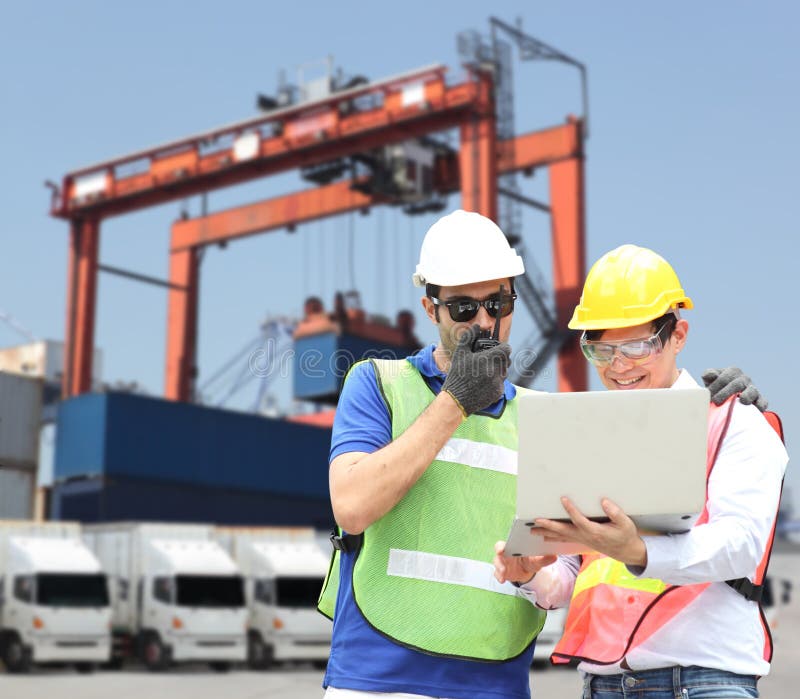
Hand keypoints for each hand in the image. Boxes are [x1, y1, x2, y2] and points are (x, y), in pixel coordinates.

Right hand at [442, 324, 510, 415]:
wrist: (456, 399)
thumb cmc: (457, 375)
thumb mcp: (461, 353)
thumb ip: (469, 337)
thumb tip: (476, 326)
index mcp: (490, 359)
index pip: (506, 349)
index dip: (502, 347)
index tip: (496, 349)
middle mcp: (497, 370)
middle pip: (507, 360)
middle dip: (500, 359)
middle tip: (489, 360)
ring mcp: (499, 383)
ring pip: (504, 372)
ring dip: (498, 370)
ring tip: (484, 372)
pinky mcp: (498, 393)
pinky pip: (501, 383)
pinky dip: (495, 382)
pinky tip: (483, 383)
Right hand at [493, 541, 556, 584]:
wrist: (527, 571)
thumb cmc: (530, 560)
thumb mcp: (537, 560)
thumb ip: (544, 558)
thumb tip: (554, 556)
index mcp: (513, 546)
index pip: (505, 543)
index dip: (502, 545)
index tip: (502, 548)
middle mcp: (506, 553)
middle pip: (498, 551)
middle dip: (499, 553)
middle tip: (501, 554)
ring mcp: (502, 563)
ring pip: (497, 563)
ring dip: (499, 567)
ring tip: (504, 572)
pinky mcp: (502, 573)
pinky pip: (497, 574)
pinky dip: (499, 577)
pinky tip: (502, 580)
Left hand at [533, 497, 647, 567]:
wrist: (627, 551)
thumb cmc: (626, 535)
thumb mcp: (626, 524)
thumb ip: (616, 513)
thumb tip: (604, 502)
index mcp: (595, 532)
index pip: (580, 520)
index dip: (571, 510)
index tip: (563, 499)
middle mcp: (586, 537)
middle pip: (564, 531)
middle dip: (549, 526)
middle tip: (536, 521)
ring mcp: (582, 540)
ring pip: (562, 536)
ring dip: (547, 533)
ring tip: (533, 530)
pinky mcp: (582, 541)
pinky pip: (564, 539)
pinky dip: (554, 537)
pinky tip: (545, 536)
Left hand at [702, 367, 767, 411]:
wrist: (726, 401)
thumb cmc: (716, 389)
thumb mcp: (710, 381)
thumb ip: (709, 375)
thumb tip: (711, 375)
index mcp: (733, 371)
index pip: (724, 378)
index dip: (715, 387)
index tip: (709, 395)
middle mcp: (745, 378)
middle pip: (737, 384)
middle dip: (725, 393)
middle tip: (716, 401)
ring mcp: (753, 389)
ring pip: (752, 391)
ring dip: (746, 396)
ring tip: (742, 401)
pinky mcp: (760, 400)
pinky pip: (762, 402)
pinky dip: (760, 405)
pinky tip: (756, 408)